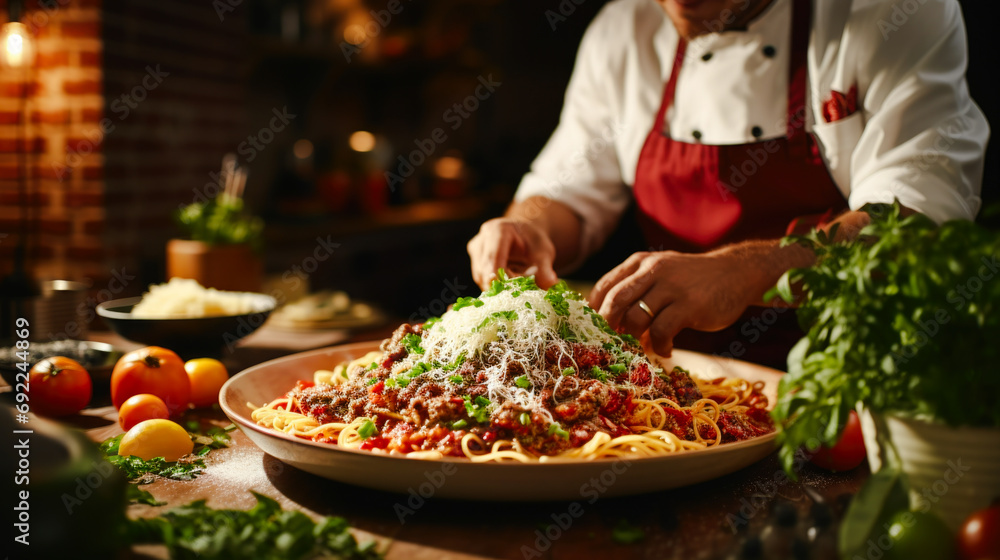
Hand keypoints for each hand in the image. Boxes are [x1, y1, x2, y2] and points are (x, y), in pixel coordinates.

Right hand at [467, 218, 559, 290]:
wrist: (524, 237)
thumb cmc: (533, 242)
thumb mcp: (543, 252)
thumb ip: (545, 267)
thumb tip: (551, 283)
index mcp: (498, 230)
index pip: (494, 254)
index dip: (497, 273)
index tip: (504, 289)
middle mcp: (481, 240)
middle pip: (485, 268)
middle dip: (500, 284)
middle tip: (519, 295)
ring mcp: (475, 252)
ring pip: (481, 277)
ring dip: (498, 288)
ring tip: (517, 289)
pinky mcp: (475, 264)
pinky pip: (482, 281)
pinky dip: (495, 288)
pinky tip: (509, 288)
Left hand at [589, 249, 770, 355]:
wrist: (736, 272)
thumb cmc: (693, 280)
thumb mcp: (661, 275)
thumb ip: (637, 293)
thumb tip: (613, 326)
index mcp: (640, 262)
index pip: (605, 286)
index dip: (596, 311)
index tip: (596, 330)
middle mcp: (652, 270)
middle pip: (615, 301)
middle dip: (608, 327)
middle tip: (612, 343)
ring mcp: (671, 286)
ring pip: (636, 318)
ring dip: (635, 339)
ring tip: (644, 348)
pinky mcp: (689, 305)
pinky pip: (662, 331)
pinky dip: (659, 346)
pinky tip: (666, 350)